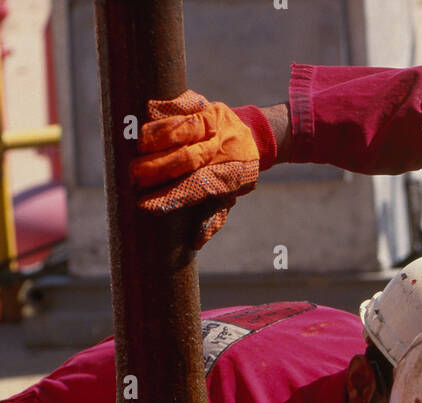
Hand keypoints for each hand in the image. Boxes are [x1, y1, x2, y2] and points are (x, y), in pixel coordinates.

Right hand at [130, 91, 274, 246]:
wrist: (254, 137)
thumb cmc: (233, 174)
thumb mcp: (229, 198)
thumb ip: (213, 219)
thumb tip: (195, 242)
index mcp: (227, 176)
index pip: (195, 189)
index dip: (169, 197)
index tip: (145, 204)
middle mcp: (222, 150)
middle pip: (186, 159)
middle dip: (157, 168)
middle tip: (132, 177)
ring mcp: (217, 125)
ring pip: (185, 129)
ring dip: (157, 138)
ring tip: (136, 149)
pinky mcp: (209, 106)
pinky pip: (185, 106)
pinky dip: (164, 112)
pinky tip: (145, 118)